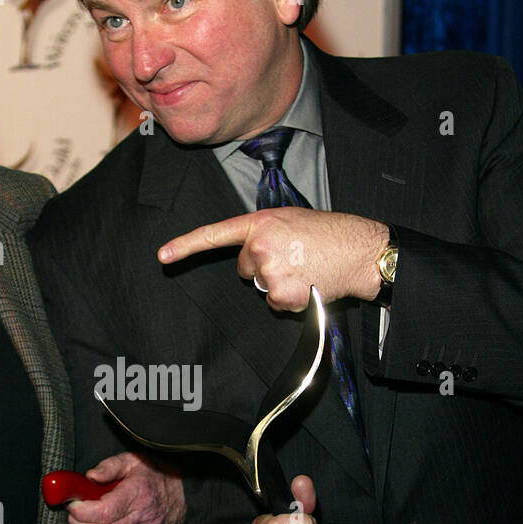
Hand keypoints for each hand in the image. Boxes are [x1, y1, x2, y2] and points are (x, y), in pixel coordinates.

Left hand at [67, 451, 185, 523]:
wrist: (189, 491)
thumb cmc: (159, 471)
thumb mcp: (134, 459)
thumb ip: (109, 466)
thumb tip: (89, 477)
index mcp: (137, 493)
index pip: (102, 513)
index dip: (80, 511)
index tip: (73, 502)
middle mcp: (141, 516)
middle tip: (74, 511)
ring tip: (94, 510)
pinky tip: (112, 516)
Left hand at [158, 210, 387, 309]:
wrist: (359, 250)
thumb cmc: (329, 233)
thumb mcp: (291, 220)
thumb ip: (265, 233)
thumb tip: (251, 258)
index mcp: (261, 223)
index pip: (215, 235)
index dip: (186, 245)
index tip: (163, 255)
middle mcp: (260, 247)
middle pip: (244, 269)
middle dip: (263, 267)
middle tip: (294, 257)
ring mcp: (270, 272)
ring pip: (261, 287)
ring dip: (279, 283)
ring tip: (306, 268)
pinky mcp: (281, 295)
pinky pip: (275, 303)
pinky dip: (290, 299)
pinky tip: (309, 283)